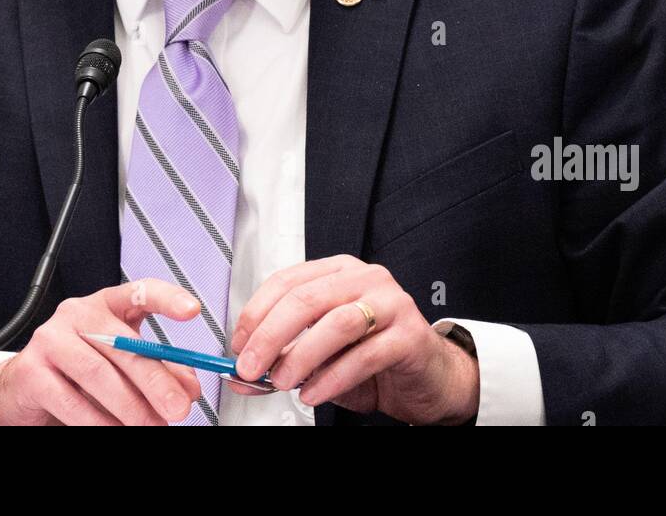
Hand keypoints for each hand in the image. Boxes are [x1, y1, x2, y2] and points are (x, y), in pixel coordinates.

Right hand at [0, 278, 203, 424]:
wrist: (24, 387)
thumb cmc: (77, 369)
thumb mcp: (122, 364)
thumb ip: (158, 371)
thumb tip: (189, 388)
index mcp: (105, 304)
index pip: (139, 291)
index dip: (166, 298)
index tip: (192, 310)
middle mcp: (77, 314)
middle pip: (122, 344)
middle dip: (155, 381)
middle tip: (177, 408)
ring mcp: (51, 340)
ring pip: (98, 374)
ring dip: (130, 407)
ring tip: (150, 425)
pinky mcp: (32, 371)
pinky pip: (72, 401)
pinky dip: (99, 421)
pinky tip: (116, 429)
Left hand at [229, 255, 478, 424]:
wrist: (428, 378)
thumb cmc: (374, 358)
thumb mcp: (321, 356)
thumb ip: (283, 358)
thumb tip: (241, 374)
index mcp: (338, 272)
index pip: (286, 281)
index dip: (256, 313)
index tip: (238, 345)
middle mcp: (365, 279)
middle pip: (306, 299)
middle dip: (270, 336)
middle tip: (251, 367)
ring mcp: (391, 303)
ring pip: (336, 323)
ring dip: (301, 356)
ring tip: (283, 381)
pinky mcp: (410, 335)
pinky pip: (364, 355)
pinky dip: (332, 377)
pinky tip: (314, 393)